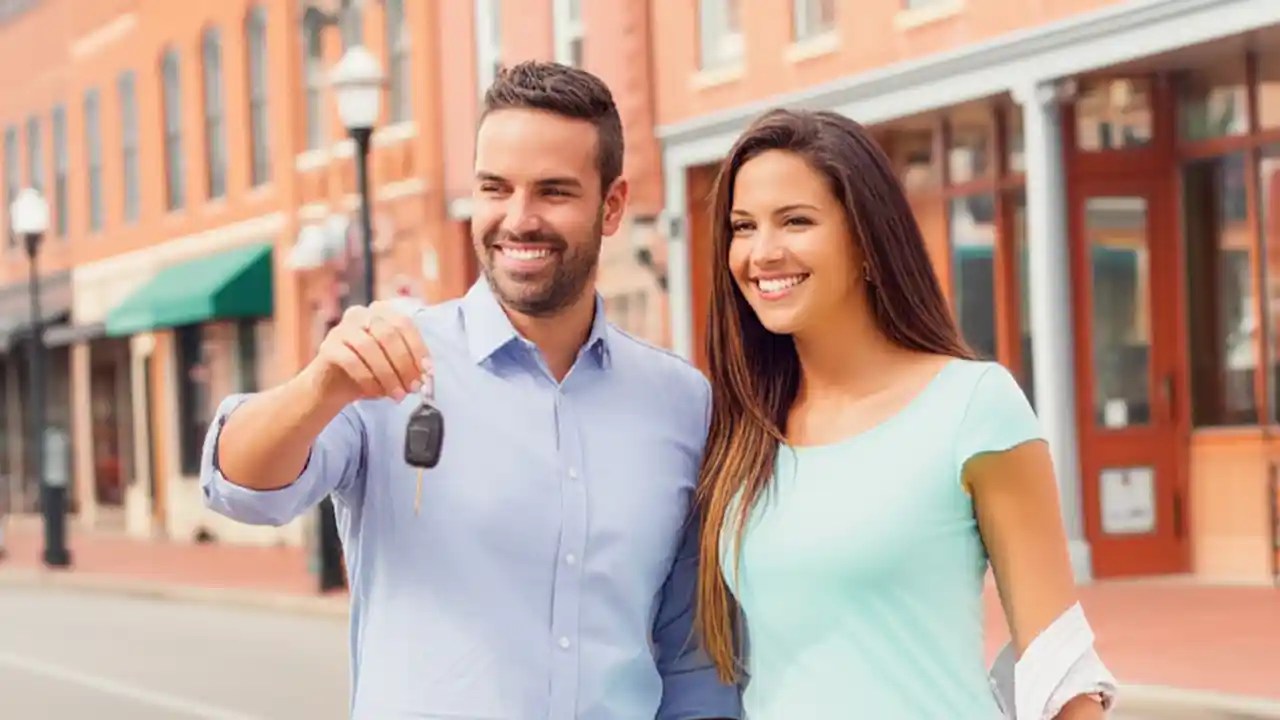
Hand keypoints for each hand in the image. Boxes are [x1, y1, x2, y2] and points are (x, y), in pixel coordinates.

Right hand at [305, 301, 431, 403]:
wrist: (332, 386)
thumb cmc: (369, 372)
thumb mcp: (394, 365)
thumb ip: (409, 364)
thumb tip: (425, 375)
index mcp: (381, 312)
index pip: (404, 324)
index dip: (418, 348)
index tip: (427, 372)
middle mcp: (361, 313)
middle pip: (389, 334)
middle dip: (404, 364)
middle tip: (412, 388)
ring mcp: (342, 328)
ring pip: (370, 347)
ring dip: (388, 375)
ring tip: (397, 395)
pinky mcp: (328, 346)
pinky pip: (351, 361)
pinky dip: (368, 379)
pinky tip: (376, 393)